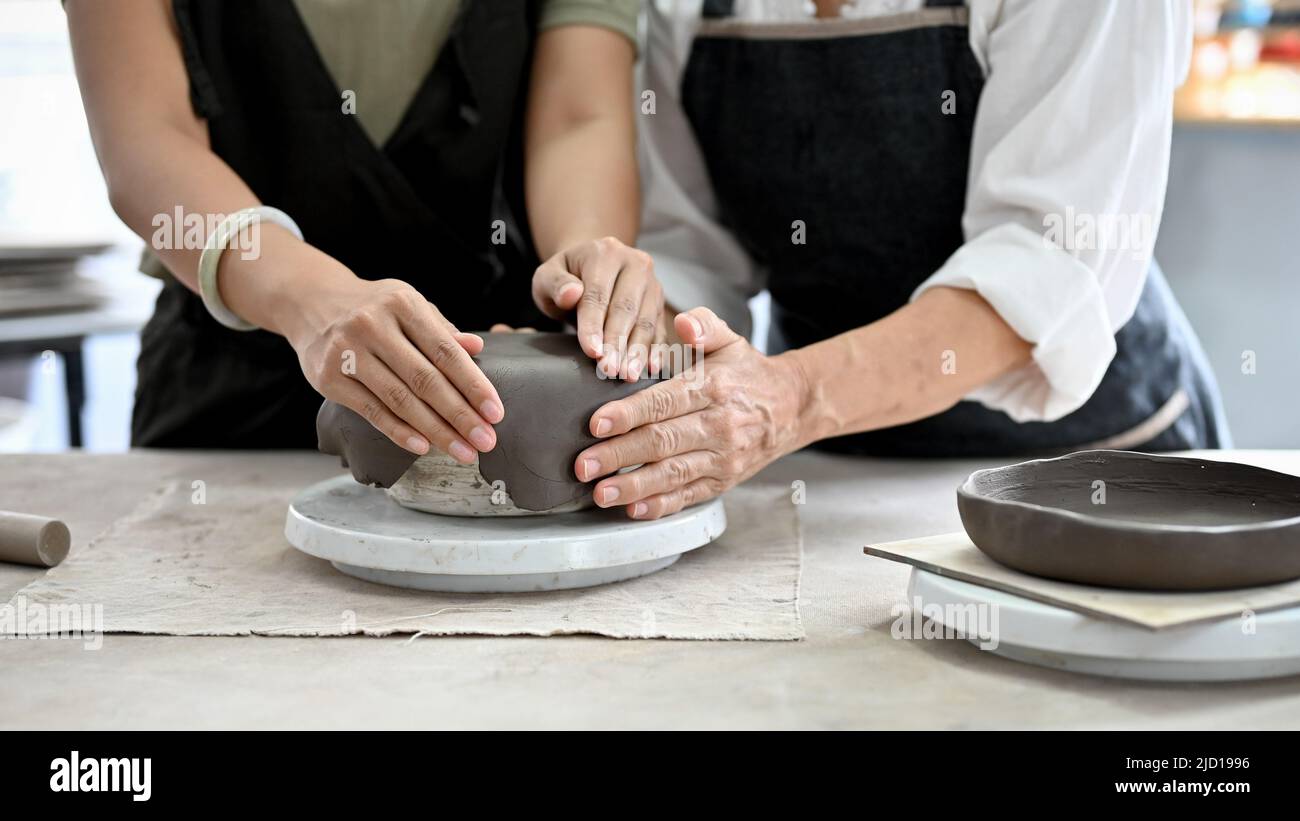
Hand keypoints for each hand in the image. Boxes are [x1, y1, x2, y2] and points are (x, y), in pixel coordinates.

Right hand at [287, 276, 503, 463]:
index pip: (445, 351)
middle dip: (461, 415)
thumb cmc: (373, 307)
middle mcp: (373, 325)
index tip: (495, 413)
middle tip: (486, 441)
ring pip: (400, 400)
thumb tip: (476, 346)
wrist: (310, 302)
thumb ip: (441, 329)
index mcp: (402, 303)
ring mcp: (347, 352)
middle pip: (425, 380)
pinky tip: (423, 447)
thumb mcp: (408, 305)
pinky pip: (371, 411)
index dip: (474, 385)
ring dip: (436, 431)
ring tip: (463, 451)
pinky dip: (398, 431)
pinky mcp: (328, 378)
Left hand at [531, 237, 665, 380]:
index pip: (598, 294)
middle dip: (617, 343)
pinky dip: (656, 350)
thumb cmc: (564, 279)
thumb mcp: (547, 277)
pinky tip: (651, 369)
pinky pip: (659, 329)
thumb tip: (571, 293)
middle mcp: (635, 263)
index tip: (591, 351)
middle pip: (626, 308)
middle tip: (609, 370)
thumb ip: (555, 284)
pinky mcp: (659, 303)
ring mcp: (652, 283)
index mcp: (605, 252)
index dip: (594, 325)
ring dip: (637, 351)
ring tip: (627, 375)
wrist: (587, 272)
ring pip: (646, 321)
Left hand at [574, 308, 810, 518]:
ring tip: (601, 492)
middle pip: (662, 442)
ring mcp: (723, 458)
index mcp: (713, 388)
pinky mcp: (724, 481)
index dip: (628, 414)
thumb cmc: (749, 374)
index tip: (597, 423)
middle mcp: (719, 425)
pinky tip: (635, 509)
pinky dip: (661, 505)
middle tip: (584, 465)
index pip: (664, 402)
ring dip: (633, 486)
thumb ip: (704, 325)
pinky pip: (689, 496)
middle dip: (618, 455)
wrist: (793, 407)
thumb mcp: (731, 340)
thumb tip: (684, 322)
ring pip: (672, 474)